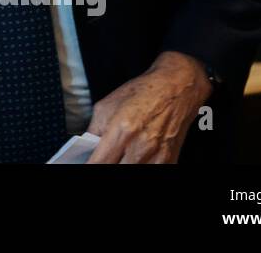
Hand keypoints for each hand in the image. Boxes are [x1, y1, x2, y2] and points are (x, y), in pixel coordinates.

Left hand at [86, 51, 213, 163]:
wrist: (176, 88)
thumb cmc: (142, 93)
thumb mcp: (107, 105)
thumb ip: (94, 130)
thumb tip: (86, 150)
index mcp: (122, 131)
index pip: (99, 163)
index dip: (90, 166)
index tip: (85, 164)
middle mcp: (140, 147)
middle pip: (115, 170)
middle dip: (106, 165)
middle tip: (103, 158)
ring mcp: (157, 157)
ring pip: (132, 172)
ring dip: (122, 165)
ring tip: (118, 157)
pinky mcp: (169, 160)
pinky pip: (150, 171)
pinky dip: (139, 165)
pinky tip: (133, 158)